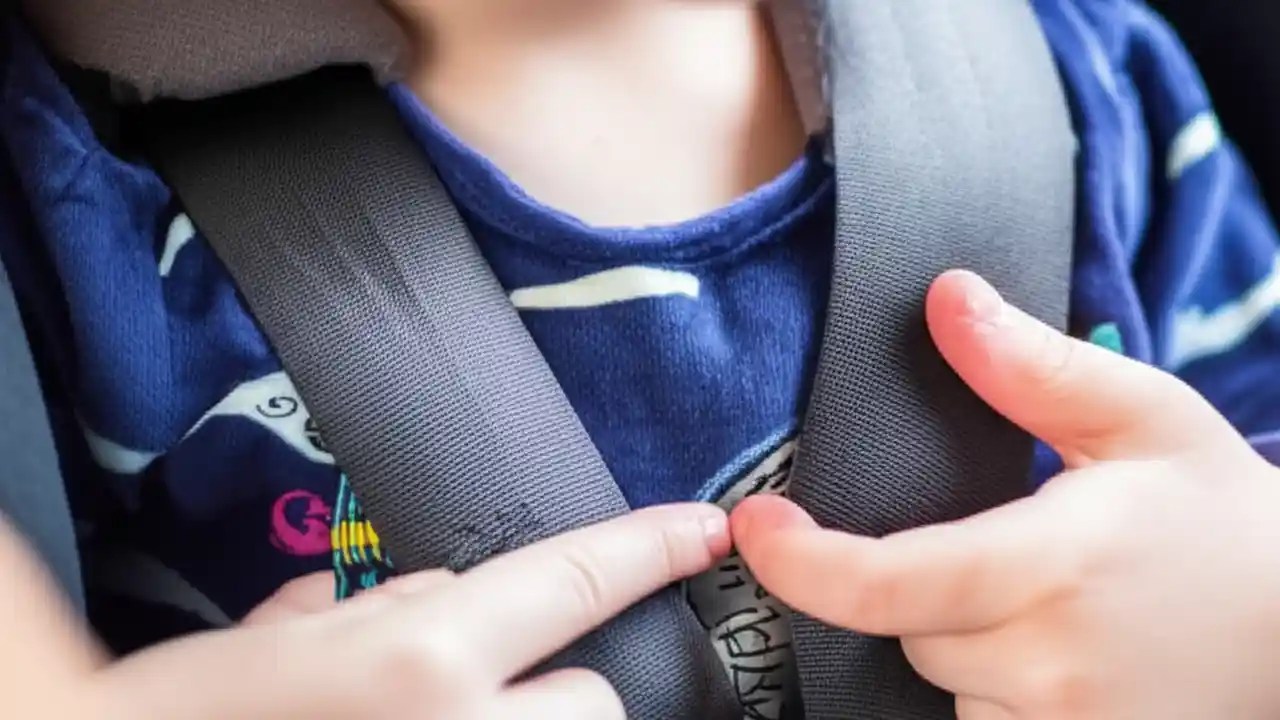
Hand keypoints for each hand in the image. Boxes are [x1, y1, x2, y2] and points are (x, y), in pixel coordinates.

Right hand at [2, 504, 728, 719]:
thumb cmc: (185, 713)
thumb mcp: (288, 634)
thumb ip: (387, 607)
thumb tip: (452, 592)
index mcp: (423, 661)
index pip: (575, 576)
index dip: (651, 544)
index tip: (705, 528)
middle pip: (591, 699)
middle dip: (549, 687)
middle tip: (474, 695)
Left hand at [733, 270, 1279, 719]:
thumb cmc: (1218, 514)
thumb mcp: (1141, 417)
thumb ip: (1031, 366)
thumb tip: (945, 296)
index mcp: (1056, 565)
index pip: (888, 583)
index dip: (800, 565)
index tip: (754, 527)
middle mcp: (1051, 666)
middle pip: (902, 627)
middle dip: (914, 584)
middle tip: (994, 542)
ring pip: (939, 680)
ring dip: (956, 638)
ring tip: (1040, 602)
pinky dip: (989, 686)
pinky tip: (1048, 649)